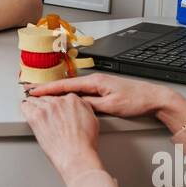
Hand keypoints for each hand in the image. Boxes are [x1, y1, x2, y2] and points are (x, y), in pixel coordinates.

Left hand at [21, 94, 103, 183]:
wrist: (75, 155)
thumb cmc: (84, 143)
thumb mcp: (92, 119)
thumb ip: (83, 107)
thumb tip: (76, 106)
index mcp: (73, 99)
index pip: (59, 95)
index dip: (57, 104)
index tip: (55, 110)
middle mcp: (59, 100)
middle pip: (47, 97)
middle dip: (46, 105)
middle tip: (46, 115)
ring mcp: (46, 108)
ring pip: (34, 99)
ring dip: (35, 106)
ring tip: (36, 115)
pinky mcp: (36, 116)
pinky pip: (25, 106)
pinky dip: (26, 109)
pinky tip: (28, 114)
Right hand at [25, 72, 185, 132]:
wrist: (154, 98)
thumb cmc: (137, 100)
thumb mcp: (111, 105)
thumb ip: (91, 105)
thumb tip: (74, 105)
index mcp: (95, 82)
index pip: (65, 85)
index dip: (48, 89)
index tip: (33, 91)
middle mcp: (96, 80)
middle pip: (66, 85)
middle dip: (48, 89)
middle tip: (31, 91)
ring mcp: (99, 85)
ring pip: (72, 89)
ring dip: (57, 92)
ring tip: (42, 96)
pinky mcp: (103, 90)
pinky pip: (81, 92)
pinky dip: (68, 95)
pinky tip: (64, 100)